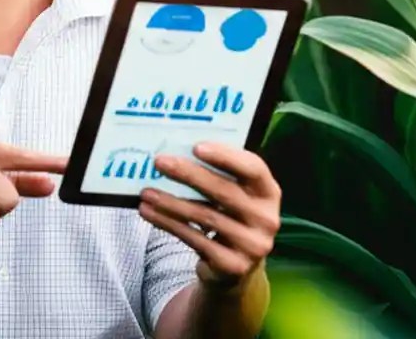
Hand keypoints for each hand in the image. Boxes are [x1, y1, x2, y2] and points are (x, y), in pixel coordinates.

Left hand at [137, 142, 281, 292]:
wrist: (235, 268)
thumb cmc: (228, 218)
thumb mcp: (234, 196)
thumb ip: (217, 175)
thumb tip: (175, 152)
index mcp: (269, 193)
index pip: (254, 169)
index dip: (226, 156)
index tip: (196, 147)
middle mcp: (267, 219)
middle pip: (224, 191)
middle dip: (188, 174)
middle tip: (159, 162)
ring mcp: (252, 245)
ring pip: (204, 216)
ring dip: (170, 202)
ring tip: (146, 192)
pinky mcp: (233, 265)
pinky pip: (194, 239)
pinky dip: (168, 223)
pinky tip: (149, 212)